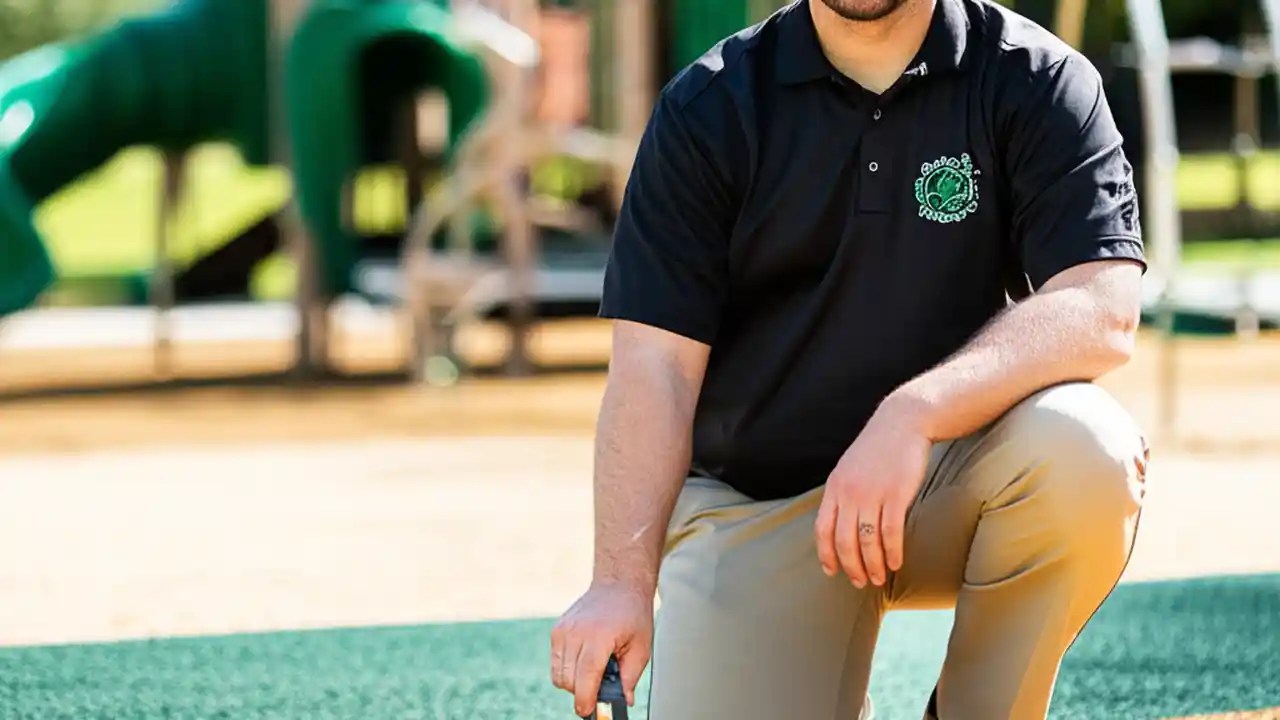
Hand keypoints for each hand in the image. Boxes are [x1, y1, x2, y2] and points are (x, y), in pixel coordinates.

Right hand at [550, 581, 653, 716]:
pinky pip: (556, 663)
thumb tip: (623, 701)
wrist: (618, 585)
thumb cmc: (633, 615)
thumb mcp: (641, 647)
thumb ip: (630, 677)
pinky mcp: (556, 630)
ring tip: (594, 671)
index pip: (586, 676)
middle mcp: (576, 632)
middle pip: (569, 679)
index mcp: (599, 636)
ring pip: (559, 674)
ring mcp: (563, 630)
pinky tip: (584, 660)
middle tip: (600, 687)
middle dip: (582, 691)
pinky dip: (567, 669)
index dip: (585, 698)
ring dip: (573, 682)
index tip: (586, 711)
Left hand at [815, 398, 931, 587]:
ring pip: (868, 541)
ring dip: (873, 565)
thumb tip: (840, 524)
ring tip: (879, 578)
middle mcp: (849, 493)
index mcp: (834, 488)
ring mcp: (873, 494)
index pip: (822, 529)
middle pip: (844, 541)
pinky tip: (896, 563)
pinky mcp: (897, 494)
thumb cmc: (877, 448)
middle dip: (851, 567)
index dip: (825, 554)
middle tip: (859, 582)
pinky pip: (891, 532)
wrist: (902, 422)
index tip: (831, 572)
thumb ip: (843, 494)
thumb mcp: (849, 468)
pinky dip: (892, 552)